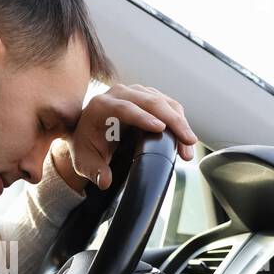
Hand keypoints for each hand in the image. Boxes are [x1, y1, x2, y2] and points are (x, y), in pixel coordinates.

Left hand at [52, 84, 197, 192]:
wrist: (90, 131)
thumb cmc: (87, 145)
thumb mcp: (84, 161)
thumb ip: (93, 170)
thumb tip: (105, 181)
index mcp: (101, 105)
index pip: (124, 108)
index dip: (142, 117)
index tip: (159, 128)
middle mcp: (120, 93)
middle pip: (150, 101)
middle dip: (172, 121)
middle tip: (187, 141)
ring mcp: (137, 93)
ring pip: (164, 102)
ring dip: (180, 122)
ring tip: (189, 144)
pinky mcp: (149, 97)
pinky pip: (169, 105)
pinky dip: (180, 120)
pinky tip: (186, 138)